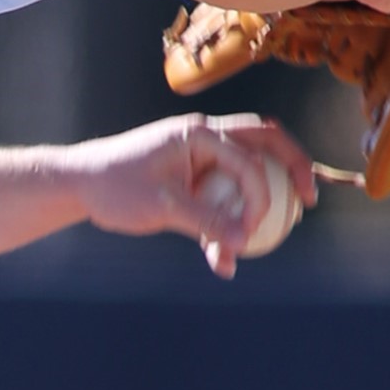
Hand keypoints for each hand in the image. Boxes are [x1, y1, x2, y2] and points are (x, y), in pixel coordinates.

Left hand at [61, 113, 318, 278]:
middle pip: (265, 140)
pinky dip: (234, 214)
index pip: (249, 162)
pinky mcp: (194, 174)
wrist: (80, 183)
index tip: (249, 234)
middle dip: (293, 166)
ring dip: (265, 192)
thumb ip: (204, 222)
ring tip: (283, 221)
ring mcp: (201, 153)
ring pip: (250, 164)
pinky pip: (227, 189)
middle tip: (309, 199)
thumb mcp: (160, 207)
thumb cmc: (114, 186)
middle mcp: (204, 137)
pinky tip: (229, 254)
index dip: (260, 199)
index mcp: (198, 135)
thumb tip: (244, 242)